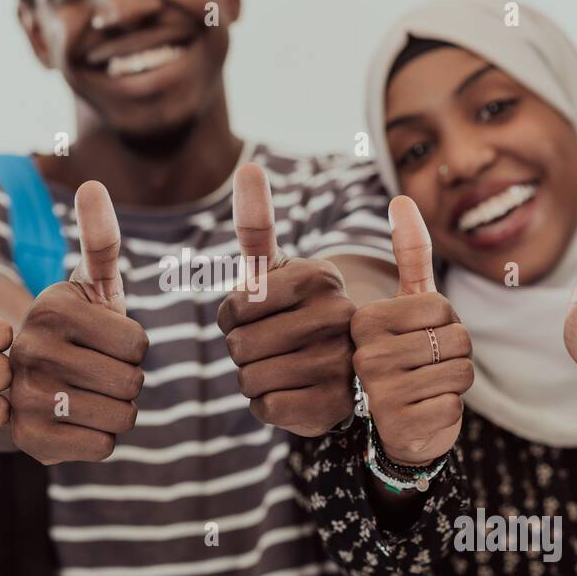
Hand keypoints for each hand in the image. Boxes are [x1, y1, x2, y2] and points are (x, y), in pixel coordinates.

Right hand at [8, 181, 146, 464]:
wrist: (24, 384)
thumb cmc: (73, 331)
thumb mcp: (87, 286)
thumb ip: (99, 240)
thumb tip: (91, 183)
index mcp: (51, 309)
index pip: (138, 345)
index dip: (133, 347)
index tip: (102, 341)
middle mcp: (31, 351)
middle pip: (132, 383)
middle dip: (129, 380)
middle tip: (98, 371)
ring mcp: (26, 400)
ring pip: (122, 417)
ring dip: (118, 409)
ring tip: (88, 393)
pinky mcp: (31, 442)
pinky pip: (104, 446)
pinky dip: (101, 437)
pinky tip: (77, 419)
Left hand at [216, 162, 355, 436]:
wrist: (343, 367)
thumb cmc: (295, 310)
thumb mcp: (276, 266)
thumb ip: (257, 222)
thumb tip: (249, 168)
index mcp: (320, 277)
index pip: (235, 306)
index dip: (233, 316)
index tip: (256, 314)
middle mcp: (339, 317)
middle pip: (238, 345)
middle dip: (241, 348)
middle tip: (270, 344)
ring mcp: (339, 364)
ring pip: (248, 378)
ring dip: (252, 377)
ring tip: (281, 366)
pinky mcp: (332, 407)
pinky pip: (265, 408)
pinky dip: (267, 404)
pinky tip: (290, 391)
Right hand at [350, 197, 472, 464]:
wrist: (398, 425)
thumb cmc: (407, 355)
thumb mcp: (409, 303)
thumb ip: (410, 252)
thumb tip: (403, 197)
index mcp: (364, 319)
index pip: (442, 307)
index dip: (448, 323)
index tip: (422, 337)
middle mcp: (365, 354)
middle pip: (457, 339)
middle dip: (457, 355)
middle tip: (427, 366)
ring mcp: (378, 392)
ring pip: (460, 372)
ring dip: (455, 382)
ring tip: (427, 386)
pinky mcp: (397, 425)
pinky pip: (453, 405)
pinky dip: (450, 410)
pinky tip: (425, 412)